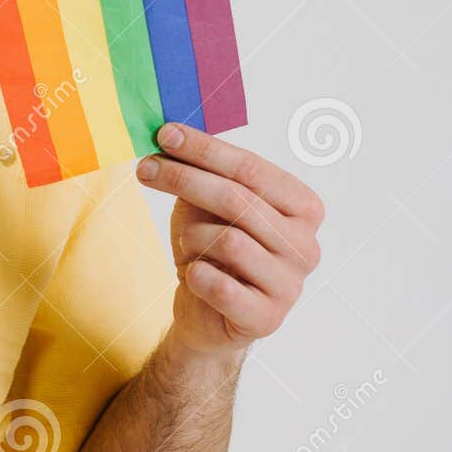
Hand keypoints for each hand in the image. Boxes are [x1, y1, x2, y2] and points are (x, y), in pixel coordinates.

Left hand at [136, 124, 324, 356]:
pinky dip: (195, 274)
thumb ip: (201, 172)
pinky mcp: (266, 318)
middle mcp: (307, 245)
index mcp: (303, 208)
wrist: (206, 312)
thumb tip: (171, 135)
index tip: (165, 134)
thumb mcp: (206, 204)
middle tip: (145, 169)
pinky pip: (218, 285)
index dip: (205, 149)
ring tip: (188, 245)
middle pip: (239, 200)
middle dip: (185, 179)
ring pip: (229, 241)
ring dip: (192, 237)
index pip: (252, 168)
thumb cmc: (211, 248)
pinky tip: (194, 275)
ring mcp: (291, 285)